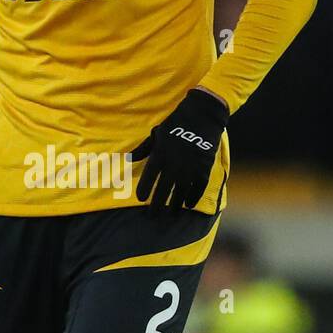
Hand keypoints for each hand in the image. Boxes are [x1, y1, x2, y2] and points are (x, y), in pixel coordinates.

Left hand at [130, 88, 227, 212]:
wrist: (203, 115)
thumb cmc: (177, 123)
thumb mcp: (157, 133)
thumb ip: (143, 148)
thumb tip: (129, 158)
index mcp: (161, 153)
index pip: (149, 176)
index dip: (144, 189)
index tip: (141, 199)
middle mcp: (174, 163)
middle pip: (164, 189)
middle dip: (157, 205)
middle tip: (152, 216)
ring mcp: (190, 167)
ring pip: (181, 192)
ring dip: (174, 205)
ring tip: (170, 215)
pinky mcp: (204, 168)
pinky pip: (198, 188)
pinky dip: (193, 198)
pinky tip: (188, 205)